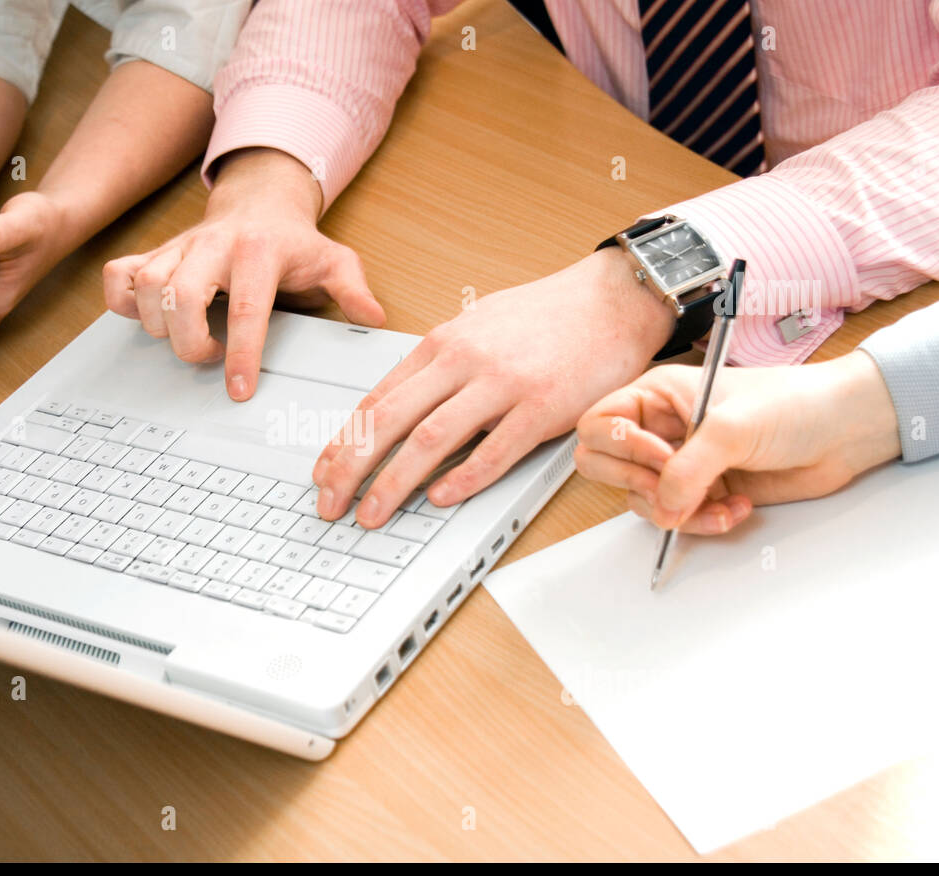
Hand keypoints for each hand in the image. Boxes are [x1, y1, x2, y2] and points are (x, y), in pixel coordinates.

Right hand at [102, 148, 385, 399]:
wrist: (260, 200)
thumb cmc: (293, 241)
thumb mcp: (333, 260)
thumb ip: (353, 289)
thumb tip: (373, 318)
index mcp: (258, 251)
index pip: (246, 309)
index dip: (240, 354)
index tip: (239, 389)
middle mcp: (212, 246)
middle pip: (180, 296)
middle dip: (189, 342)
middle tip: (210, 358)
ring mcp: (178, 248)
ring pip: (145, 288)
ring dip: (158, 327)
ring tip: (187, 339)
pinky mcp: (155, 252)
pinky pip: (118, 275)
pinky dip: (121, 303)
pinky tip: (148, 319)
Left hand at [312, 248, 674, 526]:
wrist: (614, 299)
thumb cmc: (548, 316)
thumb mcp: (477, 327)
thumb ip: (440, 365)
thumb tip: (402, 402)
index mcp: (442, 344)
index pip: (377, 399)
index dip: (343, 441)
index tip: (324, 472)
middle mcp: (463, 361)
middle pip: (389, 420)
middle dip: (350, 467)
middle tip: (330, 502)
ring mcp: (502, 384)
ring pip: (430, 439)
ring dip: (393, 483)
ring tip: (371, 513)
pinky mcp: (542, 407)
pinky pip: (494, 450)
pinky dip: (463, 479)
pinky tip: (439, 498)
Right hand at [573, 351, 900, 533]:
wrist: (846, 431)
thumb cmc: (796, 404)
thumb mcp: (733, 427)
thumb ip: (689, 468)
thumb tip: (664, 506)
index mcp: (657, 395)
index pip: (599, 424)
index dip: (621, 447)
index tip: (662, 458)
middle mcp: (661, 428)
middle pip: (604, 465)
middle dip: (636, 484)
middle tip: (670, 486)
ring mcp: (680, 462)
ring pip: (640, 499)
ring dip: (676, 510)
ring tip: (715, 502)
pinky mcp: (702, 491)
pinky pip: (676, 518)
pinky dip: (701, 522)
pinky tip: (734, 508)